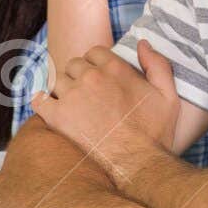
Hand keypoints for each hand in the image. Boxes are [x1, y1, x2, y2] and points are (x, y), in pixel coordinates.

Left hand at [32, 40, 179, 173]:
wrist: (138, 164)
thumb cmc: (155, 133)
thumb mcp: (168, 95)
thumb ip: (157, 64)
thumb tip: (142, 43)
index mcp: (115, 68)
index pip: (93, 52)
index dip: (95, 64)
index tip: (98, 78)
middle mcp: (91, 77)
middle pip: (73, 64)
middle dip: (78, 76)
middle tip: (85, 94)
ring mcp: (73, 96)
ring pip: (57, 80)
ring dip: (62, 90)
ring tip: (70, 104)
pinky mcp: (58, 117)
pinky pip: (39, 100)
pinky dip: (41, 102)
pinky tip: (48, 108)